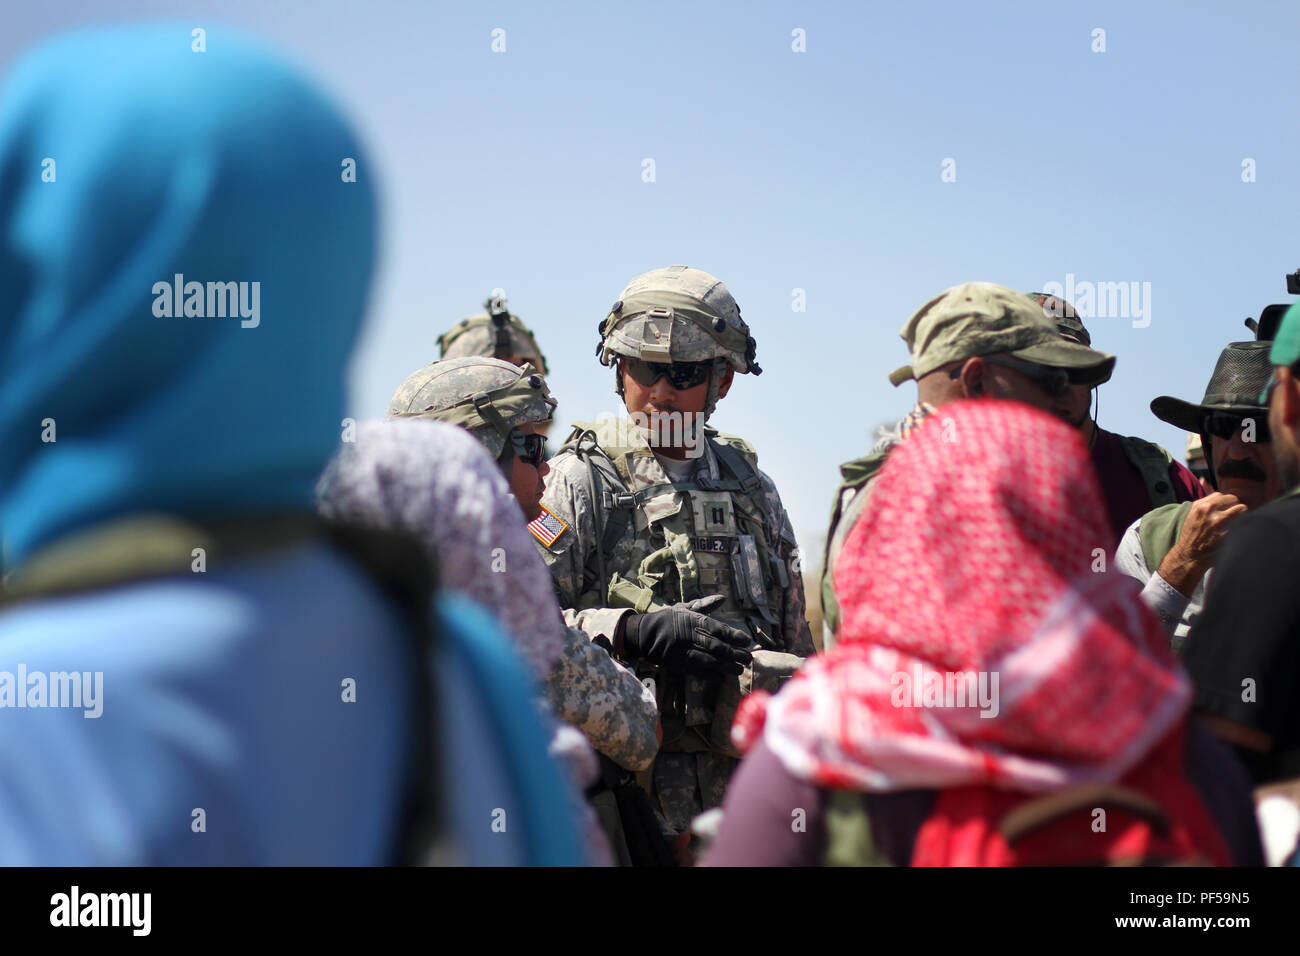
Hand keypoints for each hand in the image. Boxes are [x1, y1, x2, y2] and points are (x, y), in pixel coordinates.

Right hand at [621, 595, 752, 677]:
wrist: (644, 634)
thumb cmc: (667, 619)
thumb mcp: (684, 608)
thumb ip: (704, 605)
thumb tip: (722, 598)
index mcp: (693, 620)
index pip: (718, 628)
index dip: (734, 635)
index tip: (747, 640)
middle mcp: (690, 635)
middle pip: (717, 646)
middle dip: (735, 653)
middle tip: (748, 658)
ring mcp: (684, 651)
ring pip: (710, 660)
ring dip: (726, 667)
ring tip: (739, 670)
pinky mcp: (679, 663)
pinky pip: (698, 671)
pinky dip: (711, 674)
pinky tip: (722, 676)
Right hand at [1157, 493, 1246, 596]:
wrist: (1189, 555)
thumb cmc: (1191, 534)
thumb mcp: (1192, 513)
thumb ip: (1203, 497)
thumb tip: (1205, 479)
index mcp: (1200, 506)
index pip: (1221, 495)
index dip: (1226, 501)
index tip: (1228, 506)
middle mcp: (1209, 512)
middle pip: (1234, 500)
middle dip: (1236, 506)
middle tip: (1235, 513)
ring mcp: (1218, 524)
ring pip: (1241, 510)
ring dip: (1242, 515)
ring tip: (1238, 521)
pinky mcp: (1226, 535)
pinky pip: (1242, 524)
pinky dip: (1242, 526)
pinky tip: (1238, 531)